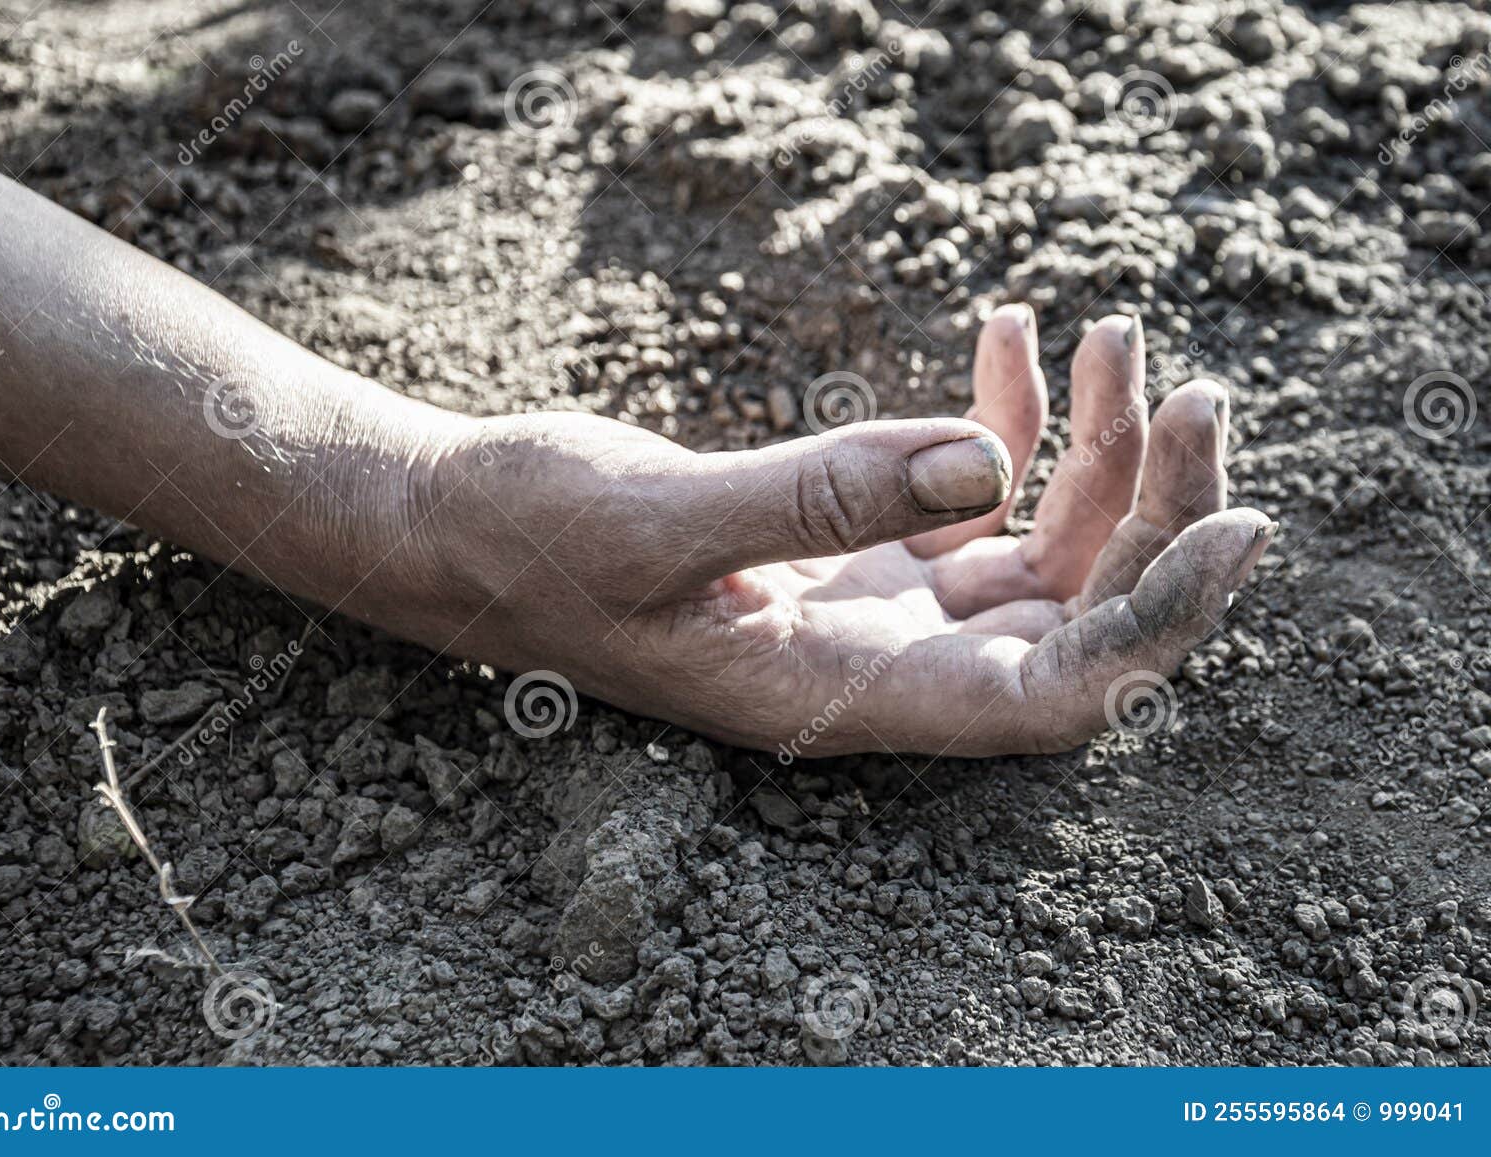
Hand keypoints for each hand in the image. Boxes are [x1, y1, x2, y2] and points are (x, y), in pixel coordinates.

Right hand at [381, 305, 1275, 757]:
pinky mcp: (854, 553)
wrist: (461, 531)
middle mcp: (880, 669)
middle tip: (1193, 388)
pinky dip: (1011, 424)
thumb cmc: (533, 543)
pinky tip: (1011, 336)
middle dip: (1155, 514)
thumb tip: (982, 464)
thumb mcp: (657, 519)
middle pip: (1075, 621)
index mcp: (843, 697)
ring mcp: (873, 613)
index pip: (1054, 696)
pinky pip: (972, 500)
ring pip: (1039, 553)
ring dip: (1098, 455)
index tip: (1239, 525)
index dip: (1159, 628)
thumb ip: (816, 501)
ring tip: (1116, 333)